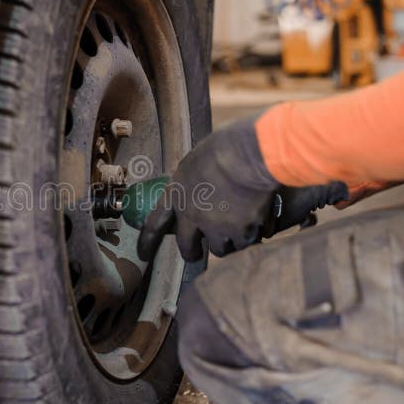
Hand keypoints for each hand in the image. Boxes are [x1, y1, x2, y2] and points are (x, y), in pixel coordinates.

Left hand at [137, 116, 346, 259]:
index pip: (155, 224)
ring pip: (222, 249)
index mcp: (177, 196)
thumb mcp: (194, 162)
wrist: (248, 154)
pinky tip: (261, 224)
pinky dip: (255, 234)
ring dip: (228, 242)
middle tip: (199, 252)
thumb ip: (190, 181)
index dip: (147, 242)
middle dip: (193, 253)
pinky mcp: (244, 231)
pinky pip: (251, 240)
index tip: (142, 255)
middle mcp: (195, 217)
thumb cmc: (222, 148)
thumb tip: (195, 187)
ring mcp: (220, 227)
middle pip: (189, 249)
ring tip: (237, 232)